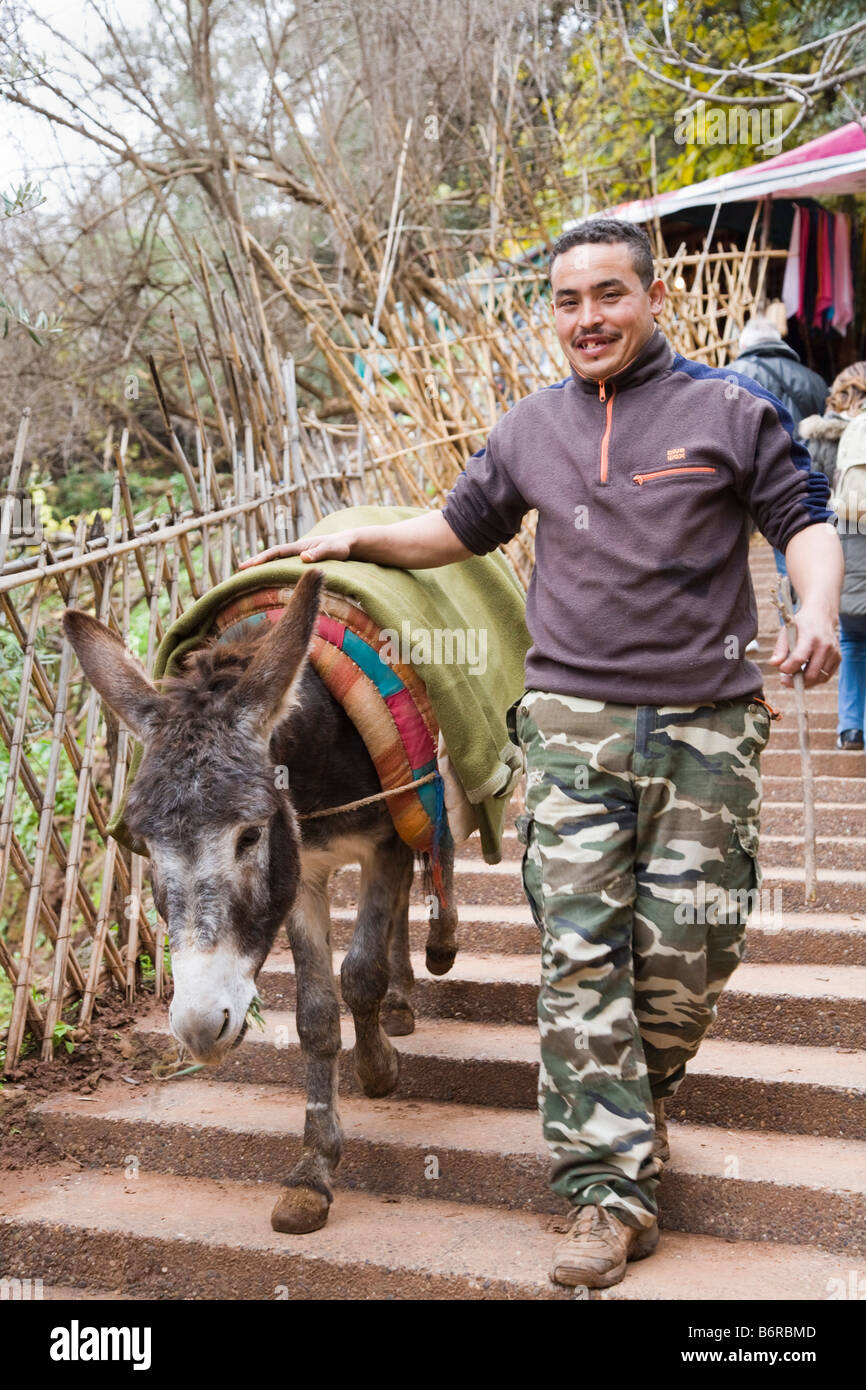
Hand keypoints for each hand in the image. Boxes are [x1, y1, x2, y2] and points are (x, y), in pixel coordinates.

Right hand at [238, 530, 355, 569]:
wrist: (348, 543)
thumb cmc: (340, 547)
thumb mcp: (331, 550)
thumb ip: (318, 553)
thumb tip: (303, 558)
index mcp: (299, 547)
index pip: (276, 552)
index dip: (262, 558)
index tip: (250, 566)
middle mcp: (296, 550)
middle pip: (271, 555)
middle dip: (255, 561)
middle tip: (239, 569)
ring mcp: (297, 555)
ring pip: (275, 559)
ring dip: (262, 565)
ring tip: (247, 574)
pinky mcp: (301, 561)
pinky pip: (283, 564)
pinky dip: (272, 568)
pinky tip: (267, 576)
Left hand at [767, 604, 839, 687]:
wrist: (821, 615)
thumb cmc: (801, 624)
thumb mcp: (787, 631)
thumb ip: (780, 649)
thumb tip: (774, 664)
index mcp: (811, 637)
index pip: (799, 659)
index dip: (787, 668)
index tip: (781, 669)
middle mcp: (825, 645)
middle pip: (811, 674)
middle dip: (796, 681)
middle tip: (785, 680)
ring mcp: (834, 652)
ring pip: (819, 678)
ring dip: (805, 683)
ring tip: (794, 678)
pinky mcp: (838, 658)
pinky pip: (826, 677)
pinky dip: (815, 680)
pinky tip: (805, 675)